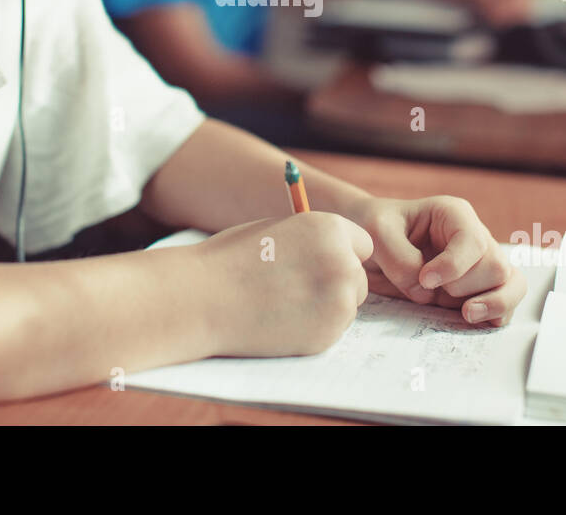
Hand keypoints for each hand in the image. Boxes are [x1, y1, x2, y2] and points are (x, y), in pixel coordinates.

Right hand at [196, 213, 372, 356]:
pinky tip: (280, 320)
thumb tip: (336, 250)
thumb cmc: (232, 260)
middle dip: (337, 283)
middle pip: (359, 278)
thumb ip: (312, 240)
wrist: (202, 299)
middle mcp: (343, 264)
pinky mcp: (327, 335)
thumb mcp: (277, 231)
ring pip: (348, 306)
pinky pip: (332, 331)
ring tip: (283, 302)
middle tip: (298, 287)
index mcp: (331, 230)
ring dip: (326, 307)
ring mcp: (338, 303)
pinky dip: (313, 329)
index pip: (363, 244)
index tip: (322, 261)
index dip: (342, 253)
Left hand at [351, 195, 526, 326]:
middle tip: (432, 289)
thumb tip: (427, 293)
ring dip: (491, 303)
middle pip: (495, 266)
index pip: (473, 241)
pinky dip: (497, 315)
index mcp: (454, 214)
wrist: (370, 243)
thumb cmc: (375, 228)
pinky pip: (506, 301)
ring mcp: (480, 264)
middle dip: (465, 285)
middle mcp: (474, 237)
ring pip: (511, 284)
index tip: (425, 279)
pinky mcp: (479, 288)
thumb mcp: (376, 233)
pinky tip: (474, 320)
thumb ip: (400, 260)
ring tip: (466, 314)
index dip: (454, 265)